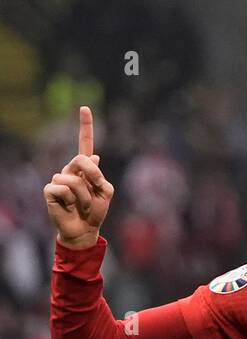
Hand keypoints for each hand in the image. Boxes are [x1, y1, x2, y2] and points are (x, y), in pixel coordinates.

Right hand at [43, 106, 114, 247]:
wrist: (84, 230)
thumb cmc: (94, 212)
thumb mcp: (105, 194)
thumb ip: (101, 177)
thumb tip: (94, 157)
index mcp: (85, 168)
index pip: (84, 144)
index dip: (85, 126)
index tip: (85, 108)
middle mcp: (70, 170)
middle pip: (81, 159)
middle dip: (93, 176)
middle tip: (97, 190)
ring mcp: (59, 179)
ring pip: (74, 180)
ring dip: (85, 197)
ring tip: (82, 206)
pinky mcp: (50, 190)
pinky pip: (63, 189)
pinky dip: (71, 200)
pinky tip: (69, 206)